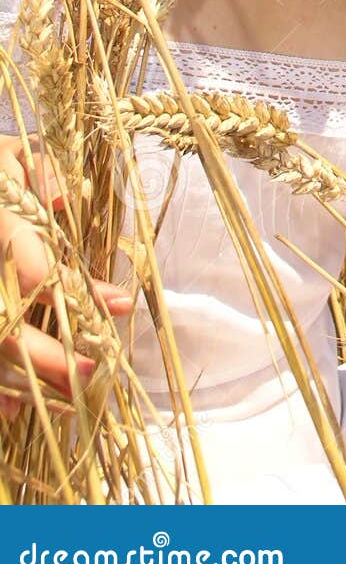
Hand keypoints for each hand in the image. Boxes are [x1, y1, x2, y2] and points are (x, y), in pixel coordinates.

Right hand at [0, 135, 133, 418]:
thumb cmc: (2, 170)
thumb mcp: (18, 153)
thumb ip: (41, 172)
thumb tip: (64, 200)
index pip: (28, 264)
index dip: (66, 290)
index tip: (116, 306)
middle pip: (4, 323)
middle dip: (46, 355)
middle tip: (93, 369)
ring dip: (29, 378)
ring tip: (70, 398)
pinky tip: (16, 409)